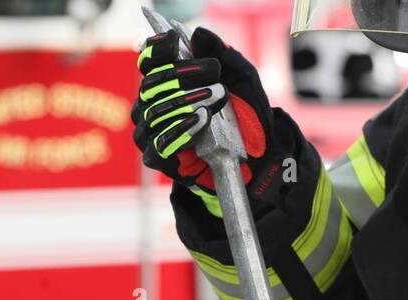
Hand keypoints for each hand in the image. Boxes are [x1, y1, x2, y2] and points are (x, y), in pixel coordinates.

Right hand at [131, 28, 285, 202]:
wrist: (258, 156)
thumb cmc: (246, 116)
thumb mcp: (242, 80)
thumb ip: (224, 56)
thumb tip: (199, 34)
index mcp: (168, 83)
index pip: (149, 62)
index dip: (157, 49)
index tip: (173, 40)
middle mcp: (153, 105)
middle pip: (150, 85)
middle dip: (181, 76)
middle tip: (213, 73)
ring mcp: (152, 132)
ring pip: (153, 112)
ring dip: (184, 102)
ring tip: (214, 98)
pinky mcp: (159, 158)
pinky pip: (159, 143)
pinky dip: (180, 130)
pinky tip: (201, 120)